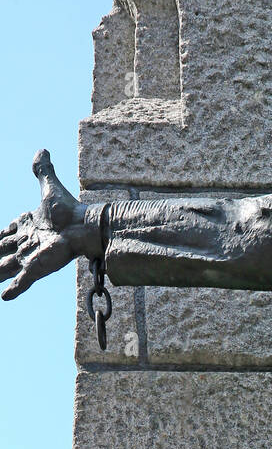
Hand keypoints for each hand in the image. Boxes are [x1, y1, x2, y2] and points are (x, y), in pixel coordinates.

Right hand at [0, 151, 96, 301]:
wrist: (85, 226)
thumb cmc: (70, 210)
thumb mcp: (50, 186)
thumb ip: (43, 170)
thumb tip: (42, 150)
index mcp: (26, 227)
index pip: (5, 234)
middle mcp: (26, 243)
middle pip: (1, 252)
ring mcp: (30, 257)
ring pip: (6, 267)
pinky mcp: (37, 267)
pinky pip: (22, 281)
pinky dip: (14, 289)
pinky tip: (4, 298)